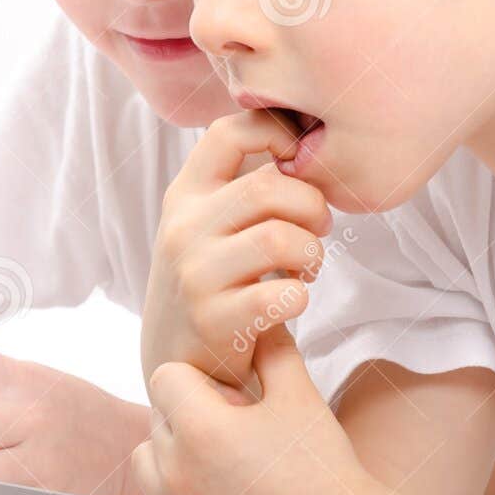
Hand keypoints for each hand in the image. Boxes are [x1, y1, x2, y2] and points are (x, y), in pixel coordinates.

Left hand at [132, 330, 383, 494]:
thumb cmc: (322, 469)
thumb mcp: (300, 397)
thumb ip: (271, 348)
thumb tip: (258, 312)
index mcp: (202, 429)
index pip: (167, 376)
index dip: (198, 379)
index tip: (232, 398)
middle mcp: (176, 471)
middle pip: (158, 414)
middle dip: (190, 414)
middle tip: (237, 431)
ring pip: (148, 458)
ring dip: (174, 452)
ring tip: (223, 463)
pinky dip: (172, 494)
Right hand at [142, 111, 332, 393]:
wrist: (175, 361)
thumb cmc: (212, 282)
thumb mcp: (207, 225)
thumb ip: (241, 188)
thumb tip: (305, 143)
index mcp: (184, 194)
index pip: (228, 133)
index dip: (275, 133)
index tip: (297, 162)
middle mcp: (182, 228)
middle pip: (268, 188)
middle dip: (312, 206)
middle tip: (318, 230)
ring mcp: (194, 275)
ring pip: (281, 239)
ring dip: (312, 254)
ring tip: (306, 268)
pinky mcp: (213, 320)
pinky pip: (283, 295)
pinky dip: (301, 296)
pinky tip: (290, 300)